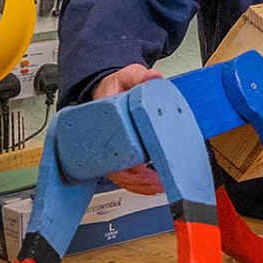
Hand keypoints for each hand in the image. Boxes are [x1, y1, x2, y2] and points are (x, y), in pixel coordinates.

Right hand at [92, 64, 164, 194]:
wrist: (105, 90)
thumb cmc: (115, 87)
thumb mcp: (127, 76)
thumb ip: (140, 76)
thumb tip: (153, 78)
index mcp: (102, 120)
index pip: (108, 145)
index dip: (125, 158)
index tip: (140, 165)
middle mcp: (102, 140)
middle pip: (114, 168)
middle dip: (136, 178)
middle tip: (157, 180)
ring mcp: (107, 151)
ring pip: (119, 176)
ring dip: (140, 184)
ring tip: (159, 185)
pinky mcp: (115, 157)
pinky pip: (124, 176)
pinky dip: (138, 184)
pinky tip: (153, 185)